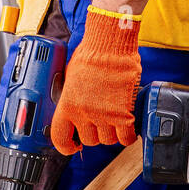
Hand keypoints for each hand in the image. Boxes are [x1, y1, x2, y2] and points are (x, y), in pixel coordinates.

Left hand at [50, 7, 141, 154]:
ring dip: (112, 132)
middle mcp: (84, 113)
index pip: (60, 137)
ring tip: (115, 119)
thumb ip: (71, 97)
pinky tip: (128, 127)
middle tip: (101, 122)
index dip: (67, 146)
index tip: (74, 145)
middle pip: (89, 140)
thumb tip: (74, 109)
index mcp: (67, 104)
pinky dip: (128, 135)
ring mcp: (104, 115)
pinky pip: (126, 137)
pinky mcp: (123, 113)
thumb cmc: (91, 53)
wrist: (110, 43)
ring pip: (108, 140)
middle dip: (95, 133)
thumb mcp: (71, 76)